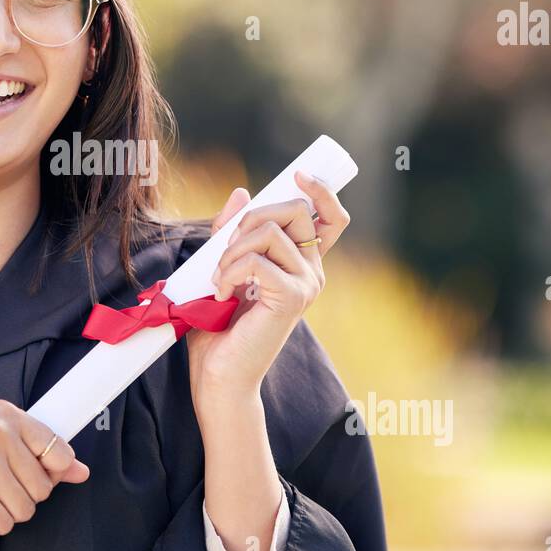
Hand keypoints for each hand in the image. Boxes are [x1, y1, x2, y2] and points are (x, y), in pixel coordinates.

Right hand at [0, 399, 88, 538]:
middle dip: (17, 495)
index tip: (22, 474)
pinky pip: (5, 524)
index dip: (48, 471)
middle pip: (44, 485)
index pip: (57, 448)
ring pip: (27, 508)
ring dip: (2, 511)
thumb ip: (38, 456)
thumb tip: (81, 471)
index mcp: (2, 412)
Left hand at [185, 171, 349, 407]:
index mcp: (302, 263)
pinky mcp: (292, 298)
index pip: (331, 217)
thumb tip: (241, 192)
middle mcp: (313, 272)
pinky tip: (222, 293)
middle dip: (252, 217)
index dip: (320, 190)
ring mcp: (307, 285)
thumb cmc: (219, 326)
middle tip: (227, 249)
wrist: (219, 375)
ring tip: (219, 279)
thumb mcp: (223, 266)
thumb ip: (231, 231)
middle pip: (295, 210)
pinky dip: (228, 271)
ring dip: (230, 250)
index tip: (298, 174)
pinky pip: (256, 261)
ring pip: (268, 232)